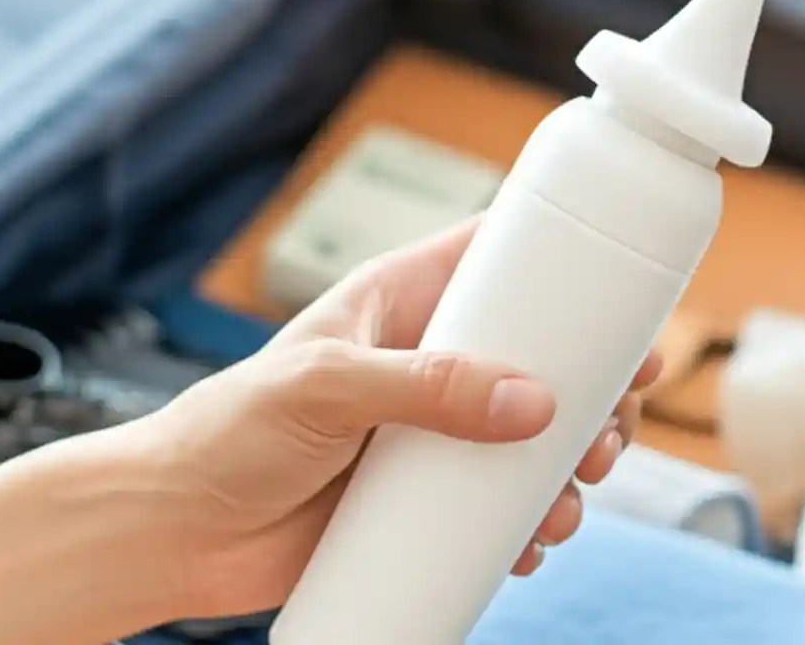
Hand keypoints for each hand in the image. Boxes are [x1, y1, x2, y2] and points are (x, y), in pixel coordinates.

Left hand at [131, 217, 660, 618]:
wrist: (175, 530)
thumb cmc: (226, 432)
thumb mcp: (325, 387)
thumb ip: (425, 386)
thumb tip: (534, 404)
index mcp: (403, 303)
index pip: (500, 262)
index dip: (571, 275)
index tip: (628, 307)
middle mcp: (429, 363)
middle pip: (540, 359)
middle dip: (591, 391)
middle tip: (613, 426)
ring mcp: (430, 435)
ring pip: (533, 438)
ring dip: (572, 466)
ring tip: (570, 498)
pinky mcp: (424, 501)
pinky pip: (500, 506)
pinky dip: (531, 523)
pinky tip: (532, 541)